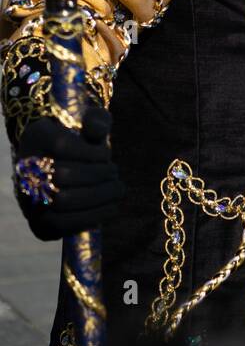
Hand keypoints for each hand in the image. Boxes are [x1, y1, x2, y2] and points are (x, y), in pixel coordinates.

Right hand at [14, 106, 124, 240]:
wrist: (57, 171)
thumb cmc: (79, 144)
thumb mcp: (88, 123)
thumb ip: (97, 120)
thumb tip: (98, 128)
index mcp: (37, 138)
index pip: (62, 145)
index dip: (91, 153)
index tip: (106, 154)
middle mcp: (25, 169)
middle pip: (61, 174)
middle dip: (97, 175)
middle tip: (115, 172)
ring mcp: (29, 199)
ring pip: (61, 201)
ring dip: (98, 196)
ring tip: (117, 188)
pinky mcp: (38, 222)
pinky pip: (61, 225)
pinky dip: (91, 217)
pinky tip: (110, 207)